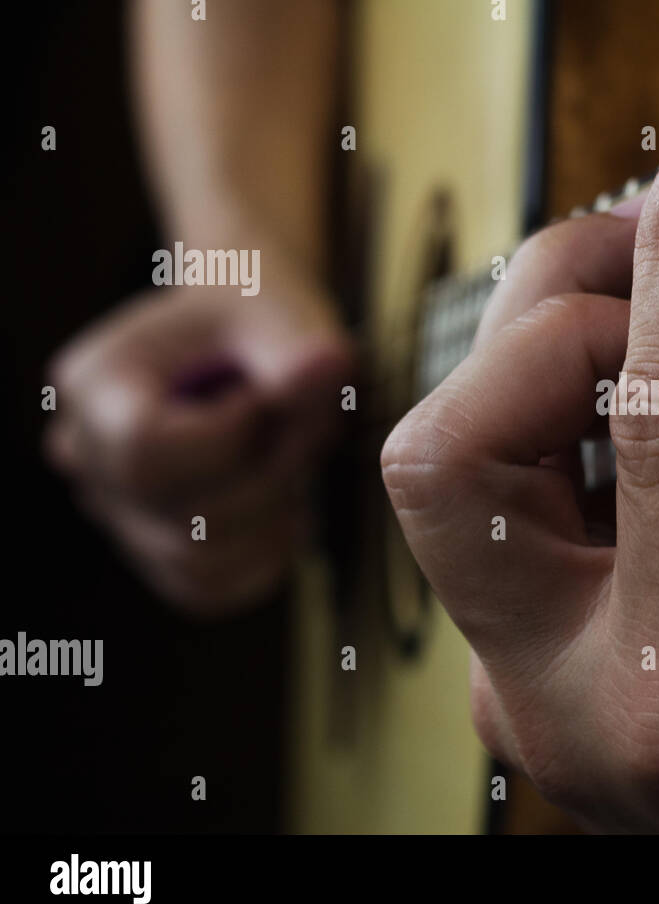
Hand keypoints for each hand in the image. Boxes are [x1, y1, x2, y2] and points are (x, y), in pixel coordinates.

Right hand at [46, 267, 352, 615]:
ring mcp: (115, 511)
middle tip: (308, 424)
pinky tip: (287, 501)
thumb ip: (301, 348)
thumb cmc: (260, 320)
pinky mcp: (156, 553)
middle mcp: (87, 456)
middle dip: (270, 474)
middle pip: (181, 516)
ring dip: (275, 516)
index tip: (267, 398)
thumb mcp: (285, 314)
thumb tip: (327, 366)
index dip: (231, 437)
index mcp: (94, 383)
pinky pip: (214, 589)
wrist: (248, 340)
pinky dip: (267, 554)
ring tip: (295, 456)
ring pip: (200, 563)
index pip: (146, 450)